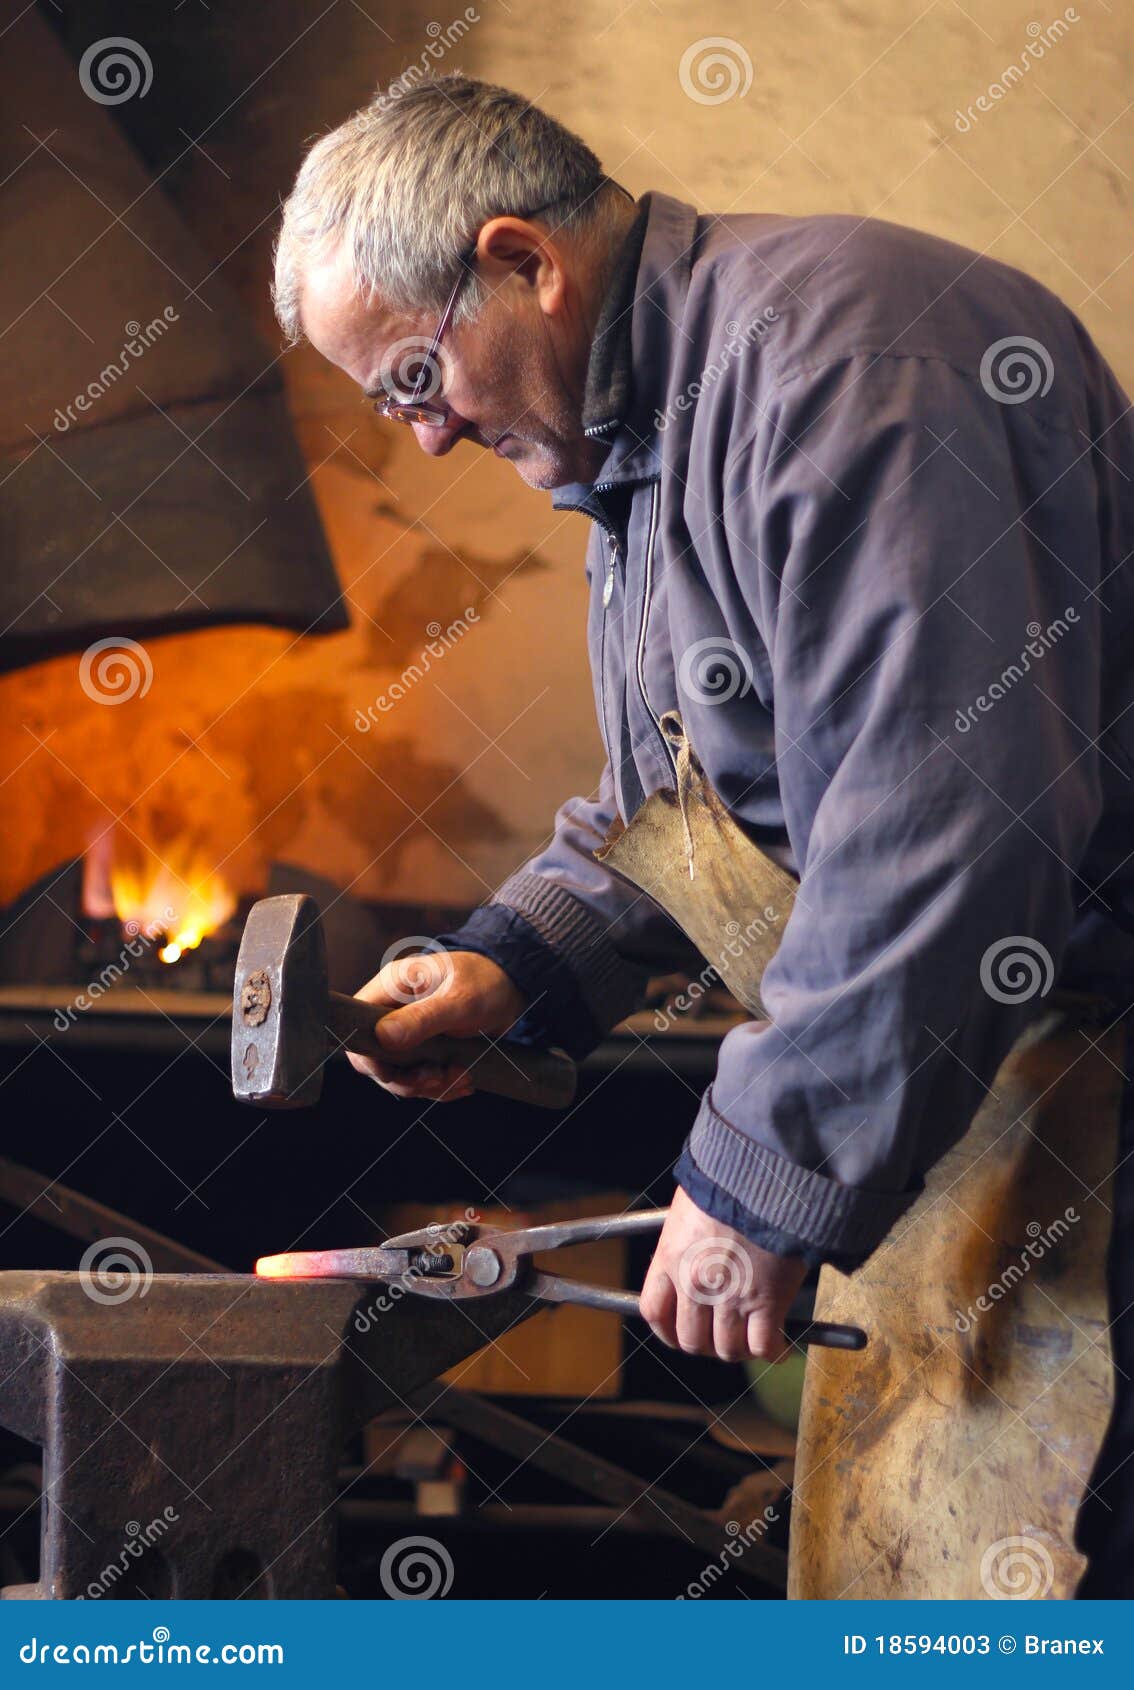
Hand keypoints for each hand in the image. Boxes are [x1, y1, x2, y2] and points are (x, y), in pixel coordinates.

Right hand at [347, 948, 526, 1102]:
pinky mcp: (424, 1047)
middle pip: (376, 1061)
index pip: (358, 1031)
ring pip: (400, 1074)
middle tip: (439, 1078)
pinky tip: (463, 1080)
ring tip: (460, 1076)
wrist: (513, 984)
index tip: (401, 1073)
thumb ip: (423, 1018)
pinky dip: (441, 1085)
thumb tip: (384, 1038)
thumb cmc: (486, 981)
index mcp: (390, 988)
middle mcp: (392, 1011)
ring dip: (430, 1085)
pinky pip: (420, 1077)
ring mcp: (407, 1031)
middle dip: (407, 1079)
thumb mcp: (459, 1000)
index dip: (372, 1059)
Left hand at [640, 1185, 808, 1362]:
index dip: (668, 1332)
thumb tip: (693, 1258)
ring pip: (728, 1349)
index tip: (680, 1333)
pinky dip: (772, 1351)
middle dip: (707, 1344)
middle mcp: (694, 1284)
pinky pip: (764, 1345)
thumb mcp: (691, 1209)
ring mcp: (730, 1296)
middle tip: (722, 1336)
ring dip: (739, 1348)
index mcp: (670, 1258)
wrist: (770, 1175)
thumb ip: (686, 1242)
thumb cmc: (731, 1180)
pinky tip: (778, 1346)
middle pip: (692, 1341)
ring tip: (751, 1339)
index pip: (655, 1313)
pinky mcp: (767, 1301)